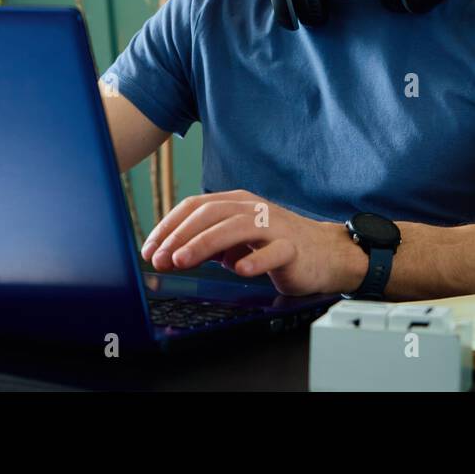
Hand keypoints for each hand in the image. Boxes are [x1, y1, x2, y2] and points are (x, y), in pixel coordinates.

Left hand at [140, 189, 367, 296]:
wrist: (326, 254)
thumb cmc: (277, 245)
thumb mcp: (237, 241)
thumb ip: (209, 243)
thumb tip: (171, 253)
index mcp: (237, 203)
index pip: (195, 206)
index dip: (168, 226)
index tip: (149, 248)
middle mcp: (253, 209)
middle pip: (210, 214)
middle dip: (179, 236)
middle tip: (160, 258)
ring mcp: (274, 226)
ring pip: (235, 228)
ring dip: (204, 244)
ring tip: (182, 260)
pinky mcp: (292, 247)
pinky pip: (273, 252)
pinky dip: (255, 260)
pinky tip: (239, 270)